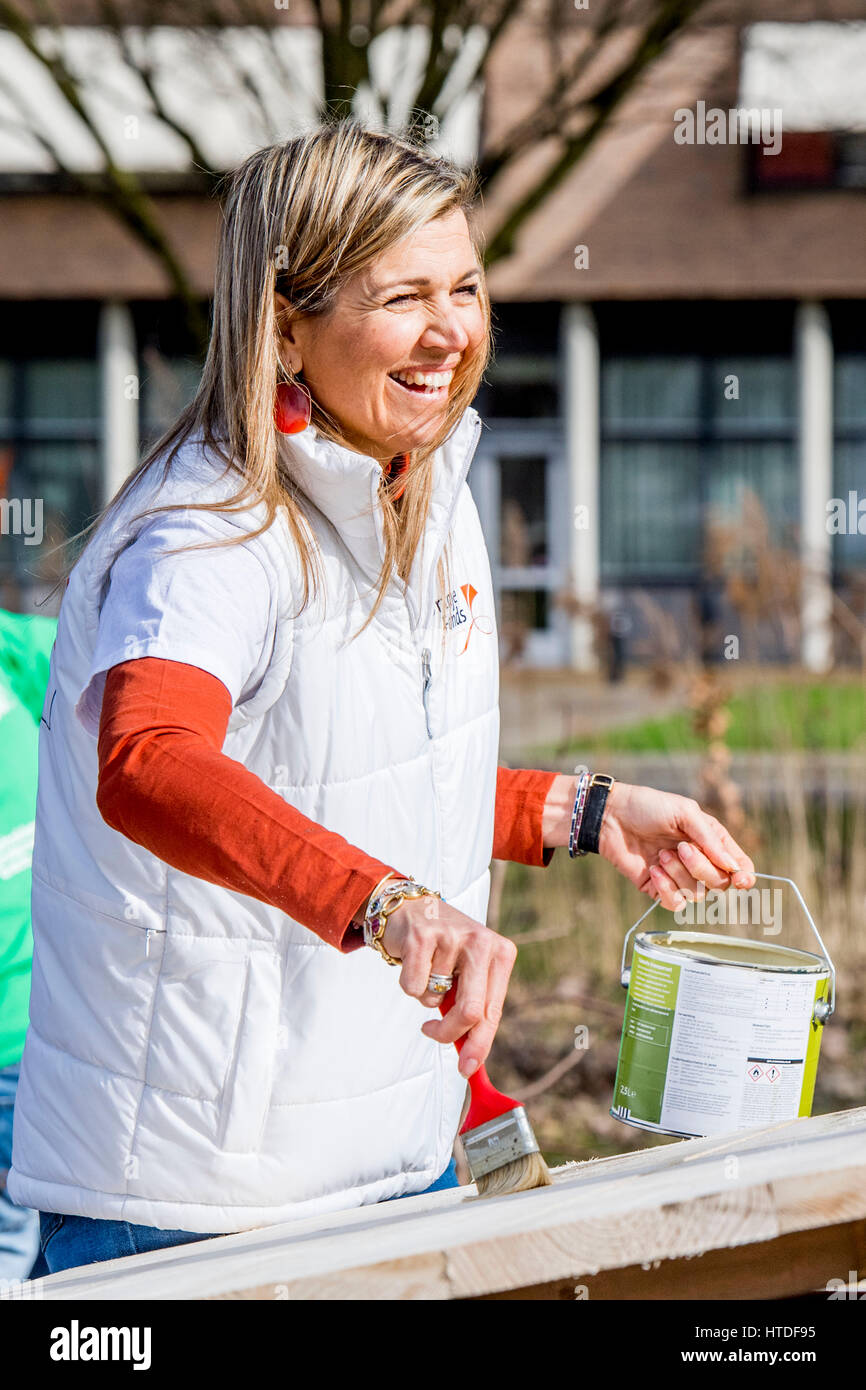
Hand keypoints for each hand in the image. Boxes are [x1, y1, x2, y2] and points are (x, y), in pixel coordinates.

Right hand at [380, 896, 516, 1079]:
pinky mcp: (423, 936)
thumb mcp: (469, 975)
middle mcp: (483, 943)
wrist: (412, 909)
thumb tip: (471, 1063)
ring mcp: (453, 937)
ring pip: (434, 999)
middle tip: (432, 1031)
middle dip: (448, 1033)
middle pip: (470, 1012)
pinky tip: (413, 960)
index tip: (467, 1069)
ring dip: (424, 996)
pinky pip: (412, 986)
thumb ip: (473, 1011)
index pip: (493, 1011)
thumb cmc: (445, 951)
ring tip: (427, 970)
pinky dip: (408, 983)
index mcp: (502, 954)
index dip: (480, 1045)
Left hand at [598, 782, 755, 910]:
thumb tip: (734, 867)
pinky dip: (666, 888)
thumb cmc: (649, 807)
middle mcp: (699, 861)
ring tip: (661, 854)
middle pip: (719, 883)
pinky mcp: (659, 889)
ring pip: (697, 894)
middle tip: (680, 848)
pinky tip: (654, 871)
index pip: (739, 866)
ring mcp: (679, 877)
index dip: (744, 876)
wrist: (612, 816)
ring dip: (679, 874)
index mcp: (712, 841)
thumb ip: (711, 840)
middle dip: (701, 868)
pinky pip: (675, 903)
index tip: (741, 880)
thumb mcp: (685, 813)